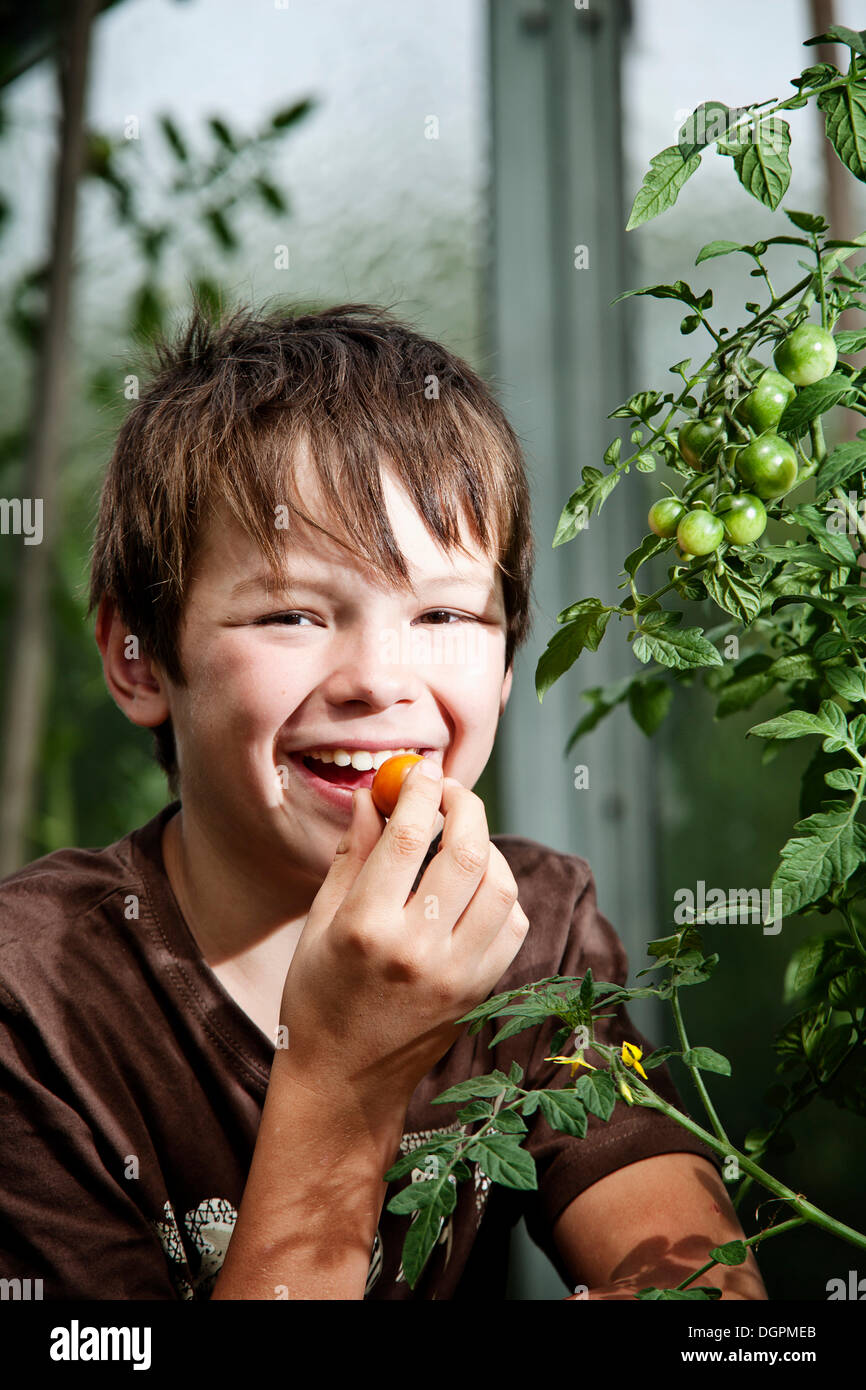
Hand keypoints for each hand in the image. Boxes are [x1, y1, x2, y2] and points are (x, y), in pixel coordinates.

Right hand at [276, 761, 529, 1117]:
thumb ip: (353, 854)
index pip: (407, 836)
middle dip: (463, 806)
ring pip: (499, 884)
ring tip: (461, 838)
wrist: (344, 1082)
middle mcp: (417, 950)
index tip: (420, 770)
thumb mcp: (319, 922)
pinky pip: (511, 923)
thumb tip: (376, 796)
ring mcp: (457, 975)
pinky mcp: (480, 992)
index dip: (419, 791)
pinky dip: (501, 892)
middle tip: (449, 791)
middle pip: (465, 852)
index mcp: (366, 928)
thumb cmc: (317, 997)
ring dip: (486, 847)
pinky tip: (475, 886)